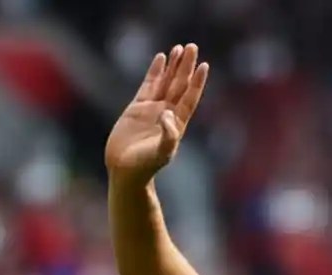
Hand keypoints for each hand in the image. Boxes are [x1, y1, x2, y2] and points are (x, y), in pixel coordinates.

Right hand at [105, 44, 208, 184]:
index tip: (204, 66)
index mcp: (177, 123)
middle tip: (193, 46)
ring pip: (165, 82)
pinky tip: (160, 59)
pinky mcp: (137, 108)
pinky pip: (148, 85)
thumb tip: (168, 113)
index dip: (197, 82)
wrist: (126, 171)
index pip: (190, 97)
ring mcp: (152, 109)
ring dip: (173, 66)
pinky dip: (155, 72)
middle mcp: (167, 113)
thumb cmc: (146, 166)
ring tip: (179, 48)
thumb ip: (168, 135)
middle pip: (180, 84)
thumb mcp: (161, 152)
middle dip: (186, 67)